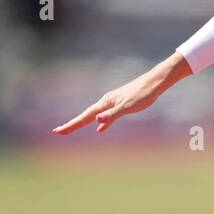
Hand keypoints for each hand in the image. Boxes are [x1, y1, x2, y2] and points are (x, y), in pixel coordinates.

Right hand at [53, 53, 189, 134]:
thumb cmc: (143, 94)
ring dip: (83, 122)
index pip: (85, 117)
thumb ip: (112, 115)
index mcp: (105, 103)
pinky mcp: (121, 103)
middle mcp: (106, 101)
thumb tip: (96, 120)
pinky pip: (106, 116)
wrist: (155, 82)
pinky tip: (100, 129)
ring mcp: (113, 102)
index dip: (72, 125)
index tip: (58, 131)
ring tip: (73, 128)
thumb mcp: (128, 107)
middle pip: (86, 115)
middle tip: (59, 131)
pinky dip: (101, 123)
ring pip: (94, 115)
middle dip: (73, 124)